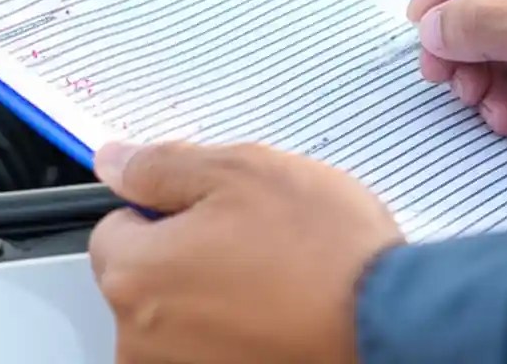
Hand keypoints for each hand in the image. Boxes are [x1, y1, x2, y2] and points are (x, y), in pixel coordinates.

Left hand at [88, 141, 402, 363]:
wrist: (393, 325)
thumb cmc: (325, 255)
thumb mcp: (242, 172)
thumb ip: (163, 166)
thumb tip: (113, 160)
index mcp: (136, 276)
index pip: (114, 228)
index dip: (163, 211)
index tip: (210, 211)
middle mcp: (142, 341)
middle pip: (144, 280)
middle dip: (186, 258)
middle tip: (253, 242)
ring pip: (178, 321)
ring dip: (213, 302)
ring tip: (276, 283)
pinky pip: (210, 351)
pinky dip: (235, 338)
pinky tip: (280, 318)